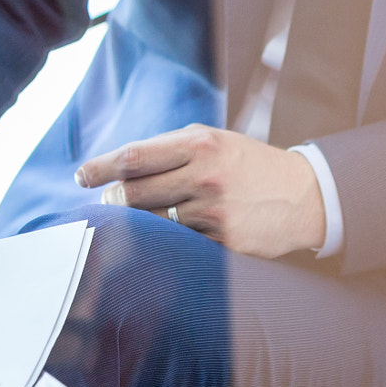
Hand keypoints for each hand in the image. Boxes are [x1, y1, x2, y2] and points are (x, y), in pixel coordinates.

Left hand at [75, 124, 325, 258]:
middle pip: (135, 192)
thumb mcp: (217, 141)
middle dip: (112, 200)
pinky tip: (161, 242)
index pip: (135, 156)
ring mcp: (214, 211)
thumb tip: (121, 167)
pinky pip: (178, 245)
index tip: (81, 176)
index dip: (101, 168)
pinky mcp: (224, 242)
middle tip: (105, 203)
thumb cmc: (249, 165)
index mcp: (201, 143)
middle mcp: (205, 175)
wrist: (304, 196)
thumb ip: (173, 149)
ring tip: (130, 222)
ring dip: (134, 225)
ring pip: (152, 222)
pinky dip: (164, 244)